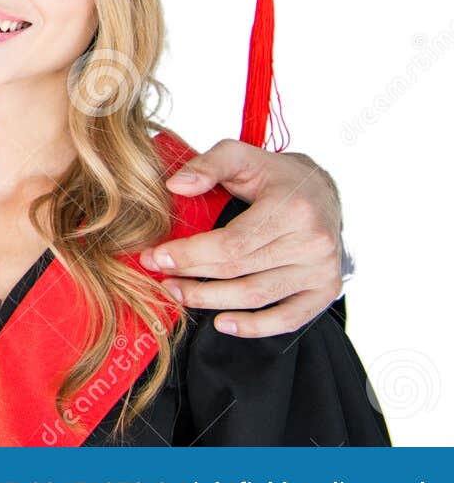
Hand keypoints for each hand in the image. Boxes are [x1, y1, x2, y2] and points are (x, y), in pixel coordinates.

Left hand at [140, 139, 342, 337]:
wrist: (322, 191)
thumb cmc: (274, 174)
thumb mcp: (241, 155)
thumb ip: (207, 165)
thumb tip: (175, 185)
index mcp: (291, 209)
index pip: (231, 243)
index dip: (189, 254)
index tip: (155, 257)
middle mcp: (313, 242)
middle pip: (240, 271)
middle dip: (192, 277)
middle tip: (160, 278)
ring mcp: (322, 270)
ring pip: (257, 297)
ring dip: (212, 301)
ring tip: (179, 294)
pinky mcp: (326, 289)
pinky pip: (288, 319)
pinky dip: (255, 327)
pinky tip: (222, 323)